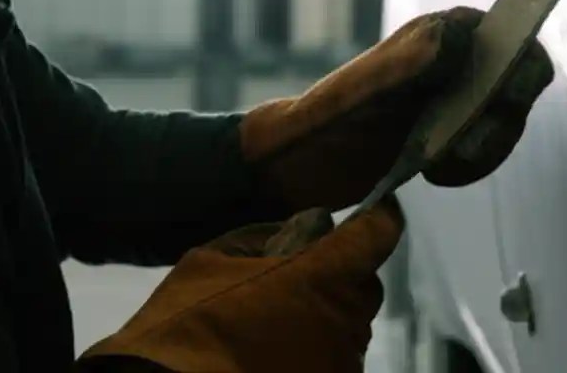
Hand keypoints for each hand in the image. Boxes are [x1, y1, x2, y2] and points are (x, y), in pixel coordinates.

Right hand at [75, 202, 404, 372]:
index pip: (379, 233)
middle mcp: (347, 318)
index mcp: (325, 275)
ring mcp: (344, 360)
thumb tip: (309, 227)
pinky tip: (277, 351)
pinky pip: (337, 357)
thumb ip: (268, 237)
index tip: (374, 210)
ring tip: (276, 322)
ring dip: (326, 315)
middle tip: (296, 277)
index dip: (379, 218)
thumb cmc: (188, 325)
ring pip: (350, 323)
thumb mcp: (213, 260)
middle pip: (363, 283)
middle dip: (339, 274)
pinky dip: (318, 349)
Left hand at [239, 6, 553, 210]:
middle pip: (519, 81)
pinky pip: (489, 147)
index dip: (522, 63)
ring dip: (486, 149)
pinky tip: (437, 174)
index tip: (504, 100)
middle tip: (465, 150)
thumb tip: (454, 35)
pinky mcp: (454, 130)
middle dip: (499, 121)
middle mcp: (457, 57)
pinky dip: (472, 167)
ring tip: (441, 167)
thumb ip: (406, 64)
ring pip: (507, 119)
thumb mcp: (362, 92)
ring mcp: (458, 95)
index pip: (509, 32)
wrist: (299, 164)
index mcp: (438, 33)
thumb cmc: (323, 121)